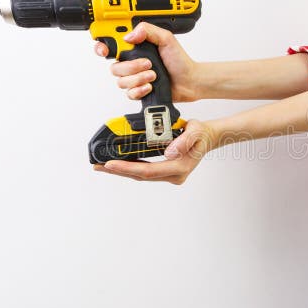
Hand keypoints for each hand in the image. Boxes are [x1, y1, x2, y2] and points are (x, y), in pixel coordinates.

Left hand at [92, 120, 215, 184]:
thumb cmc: (201, 133)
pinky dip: (130, 167)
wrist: (208, 137)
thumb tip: (168, 152)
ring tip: (102, 165)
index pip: (148, 170)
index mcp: (179, 168)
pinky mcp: (165, 172)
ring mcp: (170, 175)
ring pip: (141, 175)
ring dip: (122, 170)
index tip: (110, 163)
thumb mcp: (196, 131)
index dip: (127, 168)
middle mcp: (174, 175)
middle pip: (141, 176)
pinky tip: (118, 163)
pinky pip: (145, 171)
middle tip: (98, 166)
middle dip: (119, 171)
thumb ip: (184, 141)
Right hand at [94, 22, 199, 102]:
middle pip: (114, 67)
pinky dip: (139, 90)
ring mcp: (135, 78)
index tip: (105, 50)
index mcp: (135, 48)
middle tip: (148, 63)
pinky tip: (150, 87)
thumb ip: (148, 31)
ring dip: (138, 78)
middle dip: (131, 67)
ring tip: (154, 75)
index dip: (102, 48)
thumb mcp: (166, 38)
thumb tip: (129, 35)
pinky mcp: (139, 91)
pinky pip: (129, 93)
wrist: (189, 80)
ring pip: (121, 81)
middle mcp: (132, 63)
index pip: (110, 46)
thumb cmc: (179, 60)